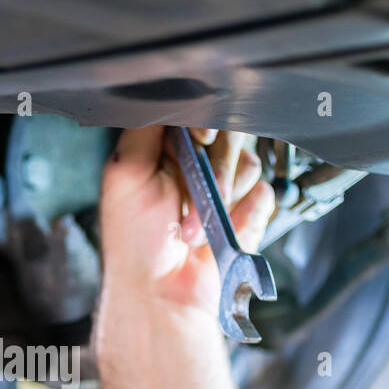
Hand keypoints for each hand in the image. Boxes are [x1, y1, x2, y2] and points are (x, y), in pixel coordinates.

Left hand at [97, 126, 274, 318]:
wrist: (162, 295)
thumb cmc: (134, 242)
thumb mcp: (125, 172)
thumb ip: (144, 126)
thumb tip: (161, 93)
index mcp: (165, 149)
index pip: (198, 113)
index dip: (204, 123)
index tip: (201, 140)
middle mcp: (196, 164)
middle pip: (230, 134)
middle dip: (213, 169)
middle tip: (186, 198)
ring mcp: (224, 189)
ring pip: (249, 162)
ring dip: (222, 198)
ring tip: (193, 231)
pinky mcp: (247, 212)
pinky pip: (263, 193)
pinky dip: (244, 215)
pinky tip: (220, 234)